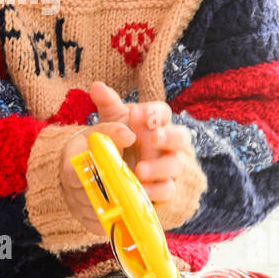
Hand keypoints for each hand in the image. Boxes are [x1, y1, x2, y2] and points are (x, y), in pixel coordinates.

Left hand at [59, 82, 192, 232]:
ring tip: (139, 169)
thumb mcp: (110, 122)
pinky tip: (141, 189)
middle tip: (154, 137)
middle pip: (181, 138)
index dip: (155, 113)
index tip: (136, 114)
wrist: (106, 172)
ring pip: (176, 165)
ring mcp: (167, 168)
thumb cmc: (115, 140)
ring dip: (159, 166)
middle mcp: (166, 145)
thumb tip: (97, 86)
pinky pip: (167, 191)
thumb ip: (107, 104)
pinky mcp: (163, 190)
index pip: (163, 113)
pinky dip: (156, 190)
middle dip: (170, 137)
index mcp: (154, 124)